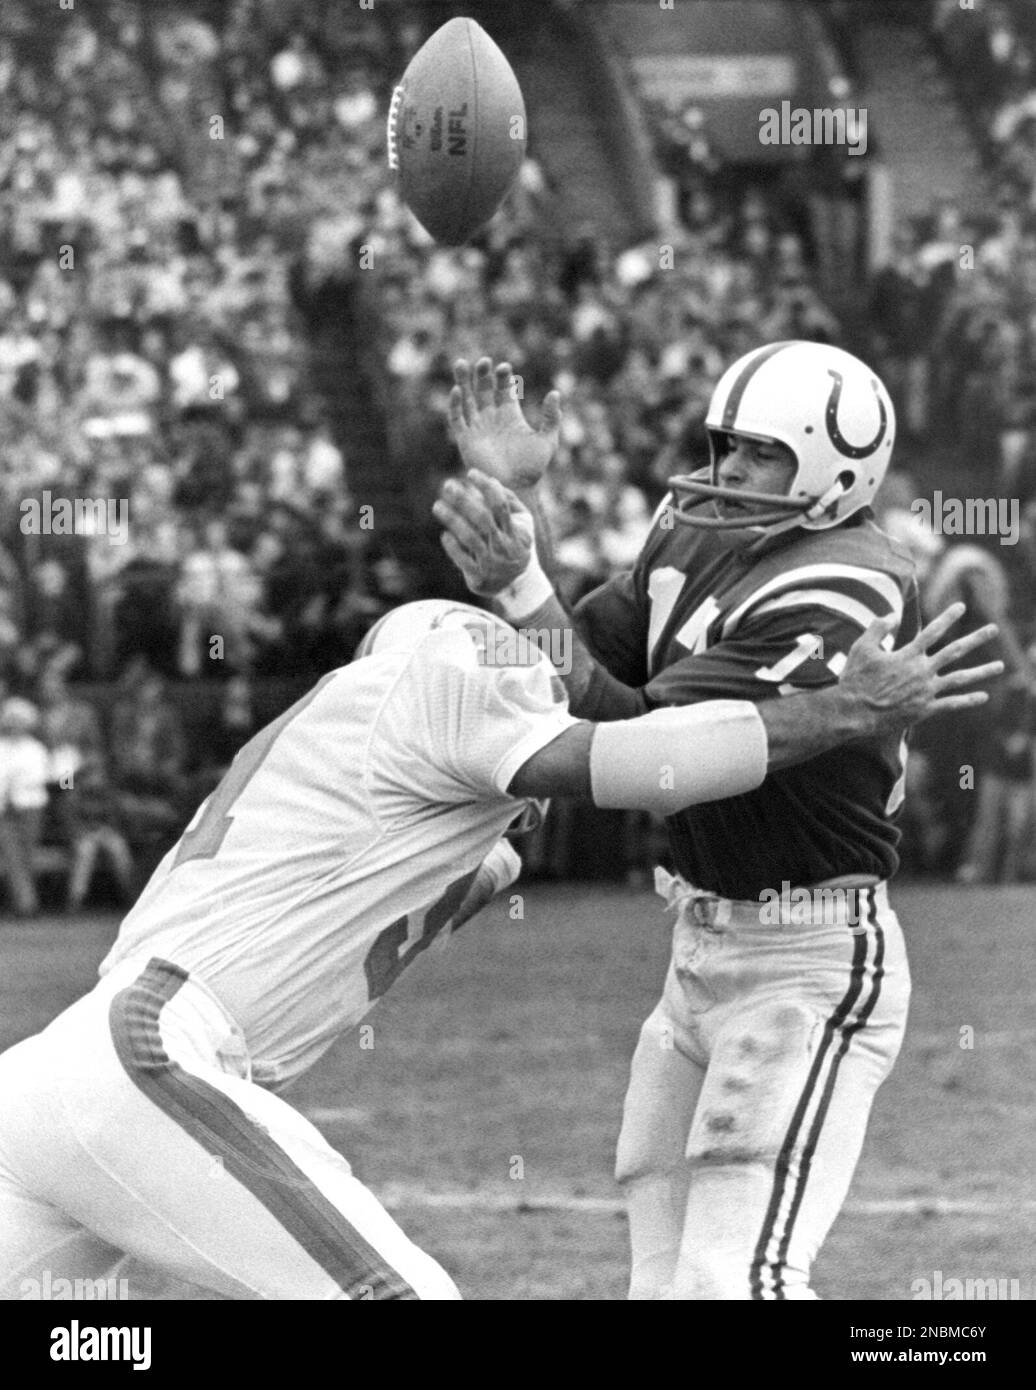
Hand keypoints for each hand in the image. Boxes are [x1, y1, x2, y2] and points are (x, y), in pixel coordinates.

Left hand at [433, 470, 533, 596]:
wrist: (518, 584)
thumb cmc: (515, 544)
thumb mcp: (523, 524)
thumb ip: (511, 502)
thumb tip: (492, 481)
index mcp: (515, 531)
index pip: (500, 505)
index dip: (486, 487)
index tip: (471, 473)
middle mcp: (503, 545)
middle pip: (482, 519)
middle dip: (464, 500)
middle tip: (447, 485)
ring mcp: (491, 562)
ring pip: (470, 538)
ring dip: (453, 520)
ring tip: (437, 506)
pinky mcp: (478, 576)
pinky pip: (462, 560)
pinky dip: (453, 547)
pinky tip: (445, 534)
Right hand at [448, 357, 561, 490]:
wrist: (516, 488)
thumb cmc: (533, 468)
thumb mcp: (548, 441)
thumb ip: (551, 418)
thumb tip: (555, 393)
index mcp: (510, 415)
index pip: (504, 389)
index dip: (503, 377)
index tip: (505, 367)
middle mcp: (492, 418)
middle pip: (483, 389)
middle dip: (483, 375)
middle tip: (484, 362)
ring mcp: (478, 428)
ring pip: (467, 399)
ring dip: (464, 382)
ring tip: (461, 363)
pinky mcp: (466, 440)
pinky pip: (457, 419)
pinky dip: (455, 405)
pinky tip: (457, 391)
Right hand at [840, 603, 1003, 730]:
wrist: (853, 712)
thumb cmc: (854, 679)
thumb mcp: (860, 647)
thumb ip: (878, 628)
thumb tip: (893, 615)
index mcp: (907, 655)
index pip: (932, 631)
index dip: (947, 618)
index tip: (961, 606)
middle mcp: (921, 671)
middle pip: (954, 651)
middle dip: (976, 639)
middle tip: (994, 629)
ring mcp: (925, 691)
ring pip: (960, 678)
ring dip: (982, 671)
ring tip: (1000, 665)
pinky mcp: (924, 710)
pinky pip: (951, 704)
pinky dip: (968, 700)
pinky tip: (983, 696)